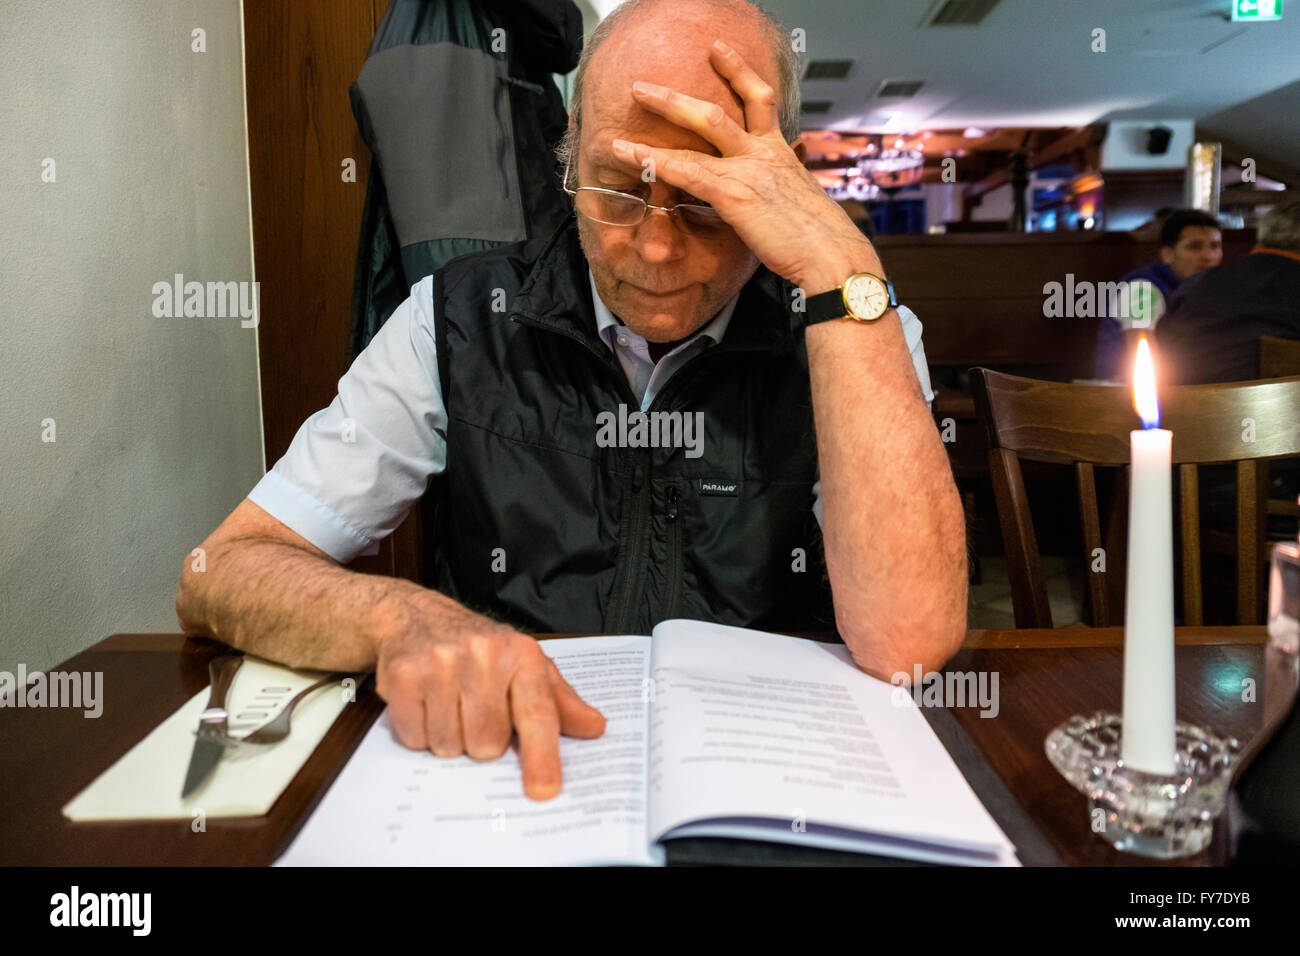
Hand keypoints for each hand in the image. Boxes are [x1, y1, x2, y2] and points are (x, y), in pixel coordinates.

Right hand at [371, 595, 605, 799]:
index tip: (544, 790)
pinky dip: (420, 733)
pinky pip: (416, 738)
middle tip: (475, 713)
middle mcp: (483, 654)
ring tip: (448, 705)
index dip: (542, 756)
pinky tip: (425, 705)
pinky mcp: (403, 676)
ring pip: (451, 745)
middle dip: (482, 741)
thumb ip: (559, 700)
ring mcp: (440, 663)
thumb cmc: (479, 648)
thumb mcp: (525, 665)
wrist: (416, 617)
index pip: (537, 714)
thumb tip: (594, 727)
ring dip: (450, 739)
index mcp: (521, 654)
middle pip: (488, 743)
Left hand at [610, 38, 880, 293]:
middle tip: (651, 81)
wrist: (833, 257)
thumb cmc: (821, 242)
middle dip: (688, 90)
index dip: (739, 72)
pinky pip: (687, 169)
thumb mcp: (799, 204)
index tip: (719, 52)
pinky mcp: (735, 194)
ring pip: (705, 123)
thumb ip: (780, 189)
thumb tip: (773, 195)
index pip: (760, 100)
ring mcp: (750, 169)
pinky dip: (654, 158)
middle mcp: (766, 153)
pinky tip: (629, 151)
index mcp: (782, 154)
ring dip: (668, 106)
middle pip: (725, 105)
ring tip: (636, 95)